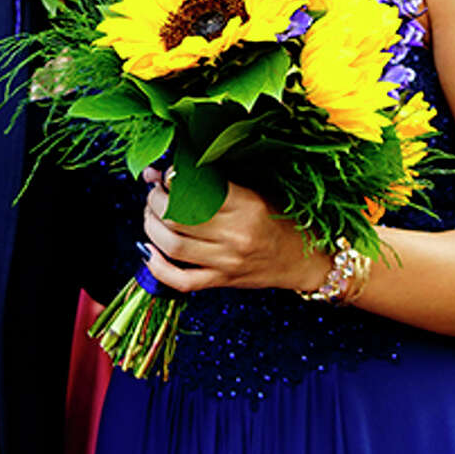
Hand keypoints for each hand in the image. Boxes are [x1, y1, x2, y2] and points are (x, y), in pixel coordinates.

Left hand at [141, 168, 326, 294]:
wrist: (307, 259)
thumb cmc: (283, 219)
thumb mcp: (258, 192)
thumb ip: (218, 183)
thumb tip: (172, 171)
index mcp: (246, 206)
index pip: (195, 191)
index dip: (171, 180)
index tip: (165, 173)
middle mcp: (235, 236)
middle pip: (176, 218)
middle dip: (155, 201)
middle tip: (154, 192)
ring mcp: (227, 262)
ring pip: (172, 245)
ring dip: (151, 226)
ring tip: (151, 214)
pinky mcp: (222, 282)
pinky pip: (181, 280)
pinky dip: (157, 266)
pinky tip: (148, 250)